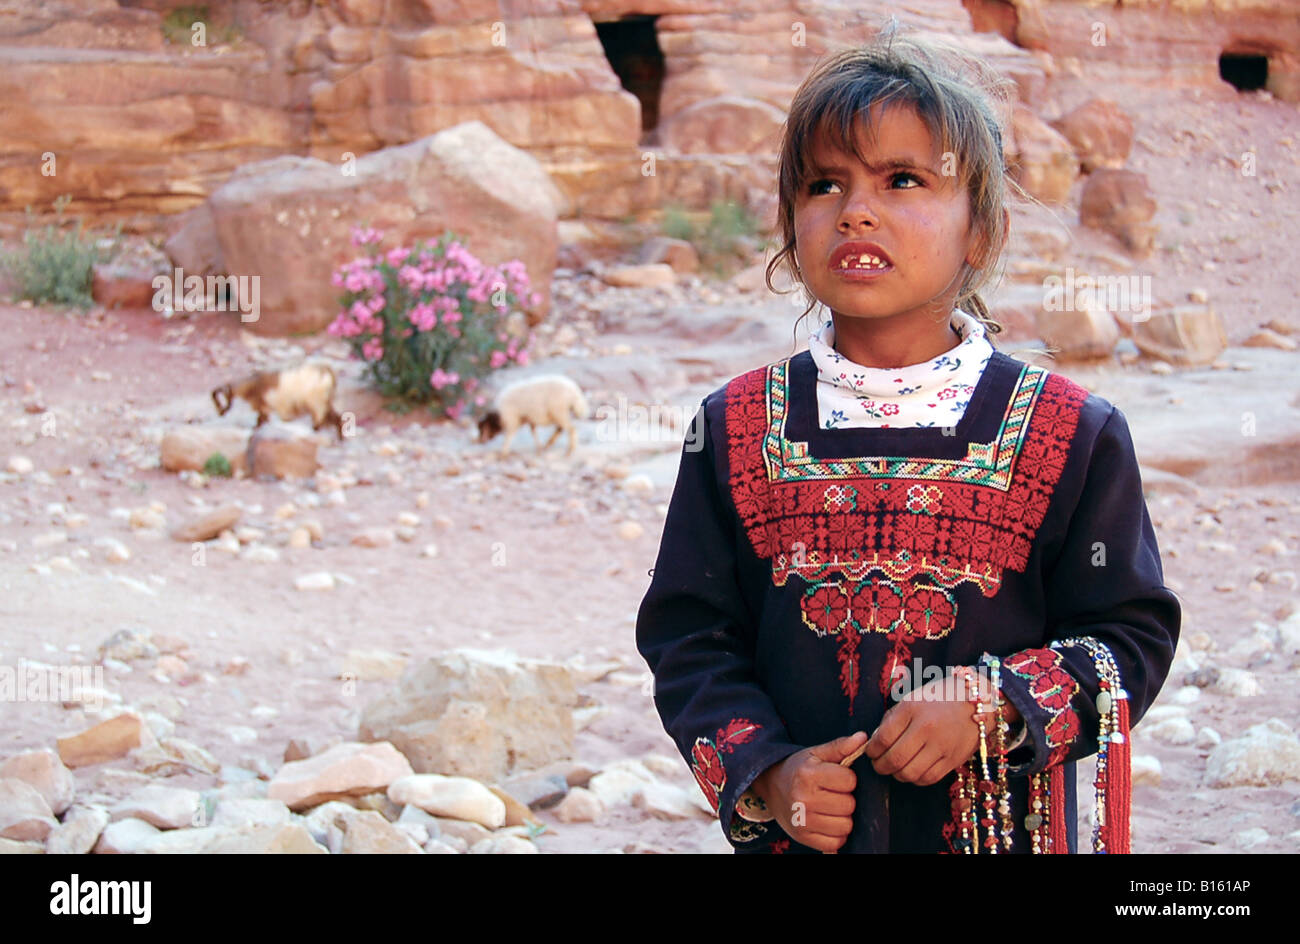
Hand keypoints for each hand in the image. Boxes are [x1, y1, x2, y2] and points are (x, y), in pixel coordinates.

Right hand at [750, 731, 866, 853]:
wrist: (771, 785)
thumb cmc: (798, 769)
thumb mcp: (816, 753)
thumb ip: (840, 746)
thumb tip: (863, 738)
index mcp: (808, 775)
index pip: (849, 781)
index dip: (847, 779)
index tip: (836, 778)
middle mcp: (803, 799)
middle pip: (848, 805)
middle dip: (845, 798)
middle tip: (832, 793)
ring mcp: (802, 821)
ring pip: (845, 826)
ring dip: (842, 818)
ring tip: (830, 808)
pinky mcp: (802, 837)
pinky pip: (836, 842)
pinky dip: (836, 835)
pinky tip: (827, 822)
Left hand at [865, 671, 1019, 785]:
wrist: (975, 702)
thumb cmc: (938, 699)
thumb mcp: (912, 699)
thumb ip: (892, 719)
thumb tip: (875, 742)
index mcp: (912, 709)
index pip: (883, 738)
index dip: (871, 750)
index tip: (870, 752)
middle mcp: (926, 728)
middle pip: (895, 759)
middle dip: (880, 766)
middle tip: (878, 765)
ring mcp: (941, 745)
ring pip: (910, 773)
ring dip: (897, 775)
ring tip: (895, 769)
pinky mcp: (953, 760)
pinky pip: (928, 778)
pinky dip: (915, 779)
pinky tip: (912, 771)